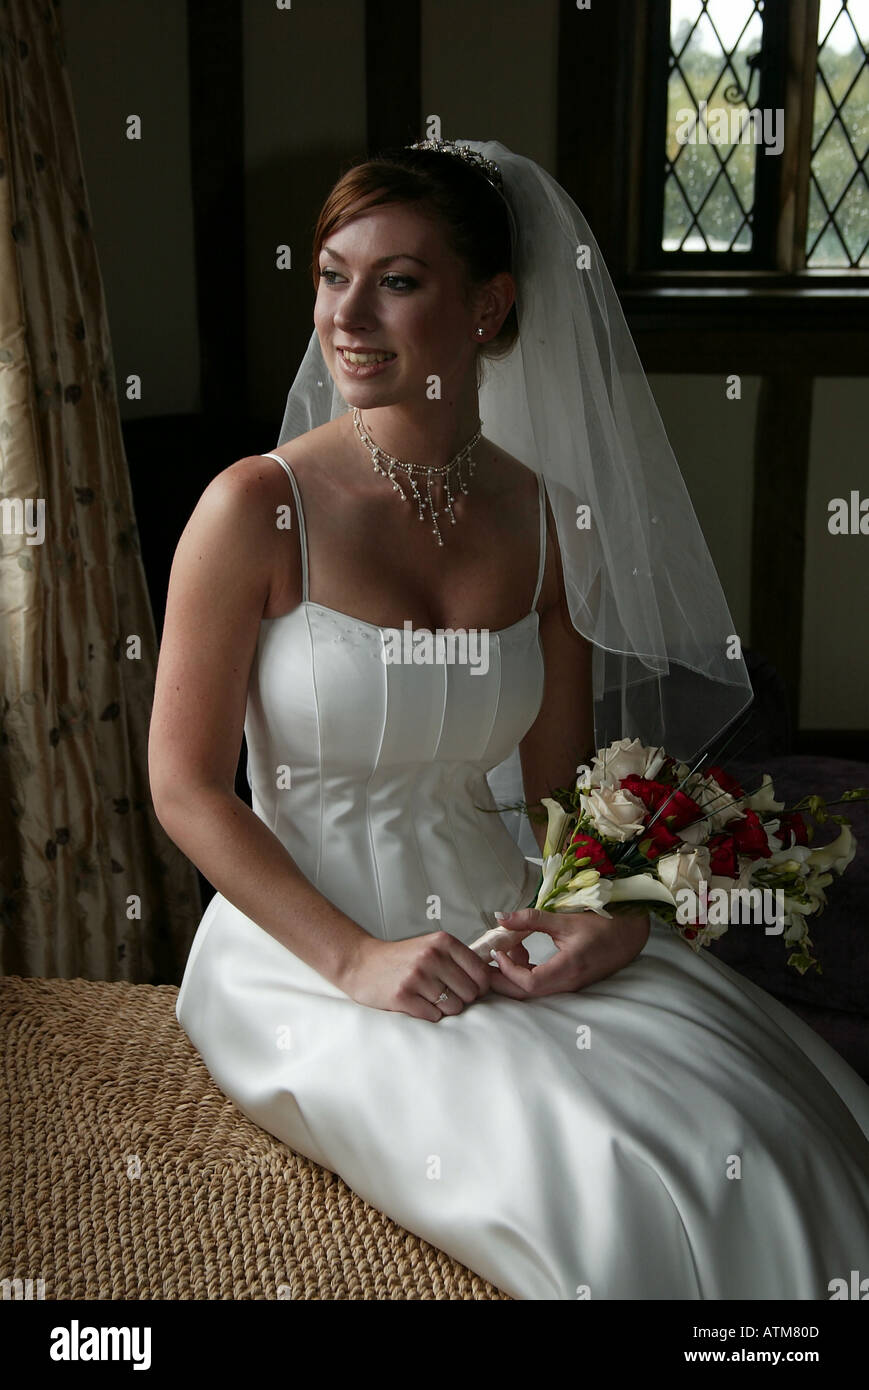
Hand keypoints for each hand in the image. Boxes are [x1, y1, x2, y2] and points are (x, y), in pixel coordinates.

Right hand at [342, 930, 494, 1021]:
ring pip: (453, 1008)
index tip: (466, 988)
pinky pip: (434, 1017)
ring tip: (427, 997)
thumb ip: (460, 960)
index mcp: (443, 942)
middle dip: (461, 999)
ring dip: (444, 1009)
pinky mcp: (403, 996)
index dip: (479, 987)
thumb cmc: (403, 959)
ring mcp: (417, 977)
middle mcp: (432, 957)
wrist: (362, 964)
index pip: (481, 974)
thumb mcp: (432, 947)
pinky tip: (416, 1003)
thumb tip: (496, 980)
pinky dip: (428, 1015)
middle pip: (470, 994)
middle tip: (442, 994)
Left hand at [485, 909, 650, 999]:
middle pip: (526, 994)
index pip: (530, 984)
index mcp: (568, 968)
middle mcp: (568, 983)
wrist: (630, 934)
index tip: (499, 951)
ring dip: (513, 974)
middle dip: (502, 981)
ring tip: (505, 948)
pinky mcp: (567, 982)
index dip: (509, 971)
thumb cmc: (602, 925)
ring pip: (532, 990)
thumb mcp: (565, 919)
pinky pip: (540, 984)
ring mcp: (568, 986)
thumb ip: (531, 919)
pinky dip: (525, 970)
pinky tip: (521, 950)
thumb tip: (500, 916)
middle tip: (485, 962)